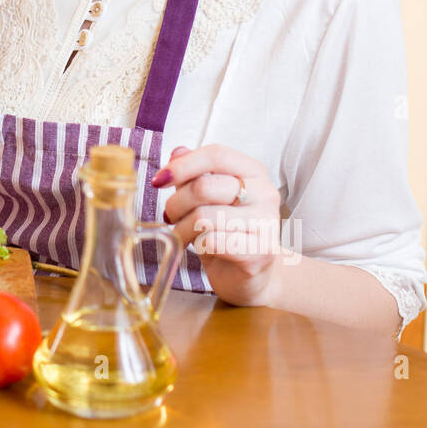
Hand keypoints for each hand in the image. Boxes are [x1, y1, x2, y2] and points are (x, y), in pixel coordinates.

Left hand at [151, 144, 285, 307]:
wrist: (253, 275)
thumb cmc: (228, 232)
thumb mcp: (209, 199)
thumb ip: (195, 175)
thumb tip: (177, 152)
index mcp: (253, 171)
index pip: (216, 155)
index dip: (183, 165)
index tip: (160, 180)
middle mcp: (265, 193)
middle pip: (204, 186)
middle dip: (176, 203)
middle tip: (170, 215)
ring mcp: (266, 222)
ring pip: (204, 216)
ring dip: (182, 228)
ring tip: (182, 233)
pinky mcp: (261, 251)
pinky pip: (213, 241)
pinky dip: (197, 245)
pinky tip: (201, 247)